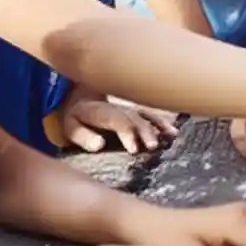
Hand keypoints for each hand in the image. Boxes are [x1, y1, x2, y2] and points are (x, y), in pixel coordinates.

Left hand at [61, 91, 179, 153]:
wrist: (82, 96)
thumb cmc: (76, 117)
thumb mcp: (71, 127)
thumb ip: (83, 136)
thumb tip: (100, 144)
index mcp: (100, 111)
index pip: (117, 120)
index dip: (127, 133)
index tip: (134, 149)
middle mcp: (119, 107)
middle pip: (135, 118)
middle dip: (145, 131)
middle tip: (153, 147)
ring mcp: (130, 107)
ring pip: (147, 114)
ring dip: (159, 125)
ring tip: (170, 136)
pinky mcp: (137, 110)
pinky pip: (152, 115)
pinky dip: (164, 122)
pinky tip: (174, 132)